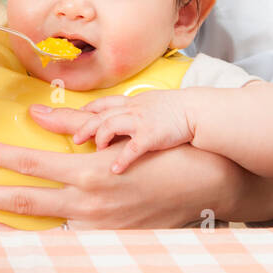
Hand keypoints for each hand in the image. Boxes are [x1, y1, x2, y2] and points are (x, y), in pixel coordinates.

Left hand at [0, 103, 237, 230]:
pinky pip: (65, 245)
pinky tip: (18, 237)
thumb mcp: (121, 130)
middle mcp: (91, 205)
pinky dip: (38, 241)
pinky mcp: (111, 241)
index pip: (33, 166)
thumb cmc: (164, 150)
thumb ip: (76, 124)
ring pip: (42, 229)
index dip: (1, 158)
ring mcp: (100, 229)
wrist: (207, 182)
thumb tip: (37, 114)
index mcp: (91, 174)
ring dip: (7, 225)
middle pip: (28, 201)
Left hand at [71, 91, 193, 172]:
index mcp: (132, 103)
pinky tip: (115, 169)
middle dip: (85, 127)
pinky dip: (121, 159)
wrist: (197, 111)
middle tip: (76, 139)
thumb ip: (135, 109)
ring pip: (110, 125)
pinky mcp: (151, 135)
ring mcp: (141, 121)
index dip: (88, 109)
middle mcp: (132, 109)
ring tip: (96, 150)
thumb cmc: (177, 110)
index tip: (76, 116)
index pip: (103, 103)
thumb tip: (124, 118)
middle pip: (100, 115)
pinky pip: (131, 148)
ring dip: (100, 138)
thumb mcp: (151, 103)